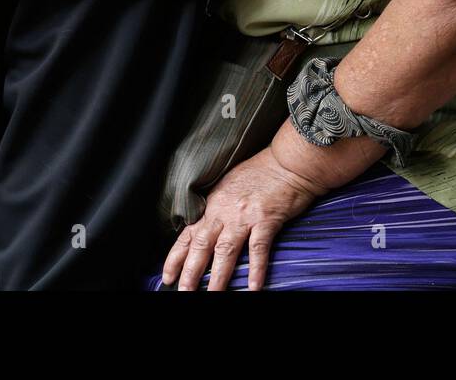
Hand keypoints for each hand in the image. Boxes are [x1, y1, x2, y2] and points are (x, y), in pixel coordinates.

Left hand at [161, 147, 324, 290]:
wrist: (287, 162)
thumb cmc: (261, 171)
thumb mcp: (230, 185)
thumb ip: (218, 206)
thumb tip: (208, 226)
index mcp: (213, 203)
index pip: (189, 234)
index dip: (177, 257)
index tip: (168, 275)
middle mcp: (224, 211)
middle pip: (202, 245)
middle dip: (191, 272)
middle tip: (184, 291)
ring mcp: (244, 216)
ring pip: (225, 251)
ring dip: (218, 276)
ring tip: (212, 295)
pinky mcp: (266, 219)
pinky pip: (258, 249)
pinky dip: (255, 269)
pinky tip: (253, 286)